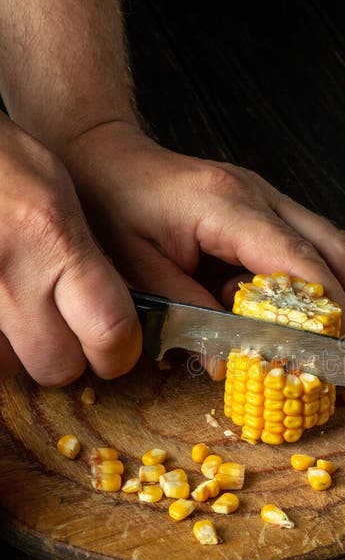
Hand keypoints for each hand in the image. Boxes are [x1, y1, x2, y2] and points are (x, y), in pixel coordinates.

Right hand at [0, 114, 140, 384]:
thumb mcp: (55, 191)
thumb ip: (85, 255)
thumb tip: (114, 311)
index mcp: (52, 238)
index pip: (110, 332)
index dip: (119, 351)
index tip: (117, 347)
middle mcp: (9, 272)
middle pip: (58, 366)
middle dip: (68, 356)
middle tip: (64, 331)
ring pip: (8, 368)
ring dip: (18, 352)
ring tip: (18, 313)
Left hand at [64, 122, 344, 341]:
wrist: (101, 156)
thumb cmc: (109, 206)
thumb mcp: (136, 270)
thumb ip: (184, 318)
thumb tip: (225, 366)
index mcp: (227, 206)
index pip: (299, 262)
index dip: (325, 313)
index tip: (335, 355)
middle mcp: (259, 194)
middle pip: (334, 250)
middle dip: (342, 309)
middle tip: (331, 358)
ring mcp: (266, 196)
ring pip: (329, 247)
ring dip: (328, 297)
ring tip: (306, 339)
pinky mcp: (263, 207)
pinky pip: (306, 246)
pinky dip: (306, 284)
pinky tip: (276, 312)